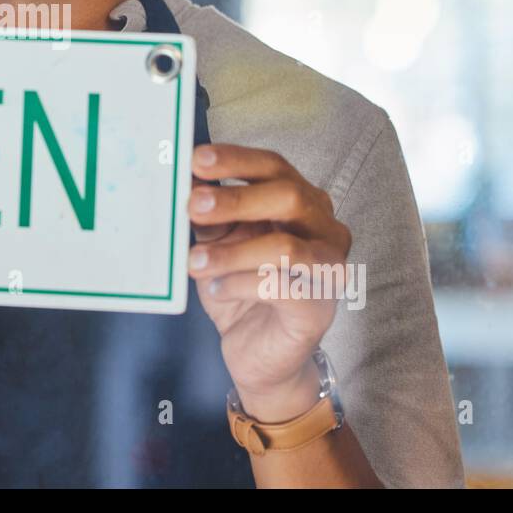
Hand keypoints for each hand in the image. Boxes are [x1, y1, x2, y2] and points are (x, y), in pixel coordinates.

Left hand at [186, 143, 351, 421]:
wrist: (259, 354)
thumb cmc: (241, 288)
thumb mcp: (219, 243)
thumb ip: (210, 215)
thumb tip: (184, 183)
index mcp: (301, 202)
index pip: (274, 167)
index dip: (236, 160)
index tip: (197, 159)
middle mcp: (324, 229)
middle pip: (288, 196)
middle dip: (236, 198)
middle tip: (194, 206)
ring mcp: (328, 268)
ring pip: (285, 246)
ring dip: (232, 252)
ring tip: (195, 263)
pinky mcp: (319, 307)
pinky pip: (279, 288)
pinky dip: (240, 285)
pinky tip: (216, 290)